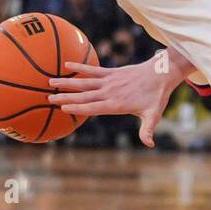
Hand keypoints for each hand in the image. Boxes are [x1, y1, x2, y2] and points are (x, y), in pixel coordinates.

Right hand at [47, 56, 180, 147]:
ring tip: (51, 81)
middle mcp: (110, 92)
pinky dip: (80, 67)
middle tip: (49, 98)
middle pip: (84, 96)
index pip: (93, 108)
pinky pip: (93, 70)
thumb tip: (149, 144)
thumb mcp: (153, 115)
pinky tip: (66, 65)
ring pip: (84, 82)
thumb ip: (147, 130)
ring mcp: (110, 81)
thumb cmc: (157, 97)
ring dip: (67, 82)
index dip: (78, 108)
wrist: (161, 74)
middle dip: (66, 97)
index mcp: (116, 104)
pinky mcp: (111, 72)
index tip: (63, 108)